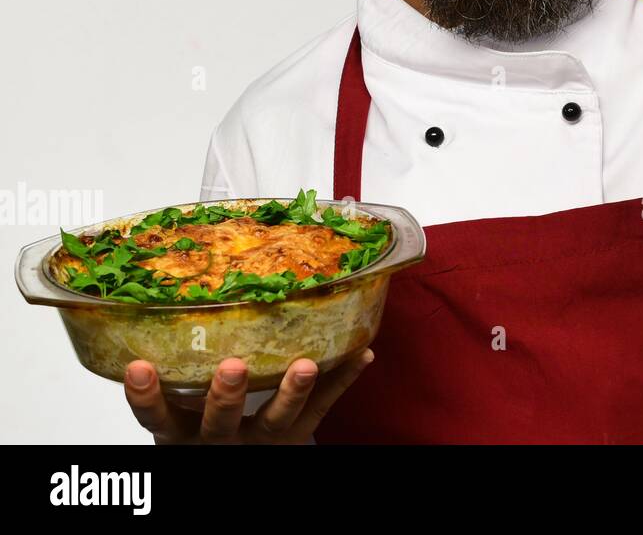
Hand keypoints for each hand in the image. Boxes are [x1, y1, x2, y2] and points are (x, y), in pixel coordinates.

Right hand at [124, 351, 373, 444]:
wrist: (228, 463)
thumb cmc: (198, 424)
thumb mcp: (175, 411)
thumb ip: (166, 377)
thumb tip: (149, 321)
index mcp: (182, 430)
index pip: (157, 417)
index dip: (146, 395)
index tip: (139, 367)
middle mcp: (218, 439)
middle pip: (219, 424)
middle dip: (225, 397)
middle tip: (232, 368)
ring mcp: (259, 440)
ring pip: (274, 421)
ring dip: (291, 391)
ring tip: (305, 365)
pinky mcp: (295, 436)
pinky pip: (321, 410)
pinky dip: (342, 380)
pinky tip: (362, 355)